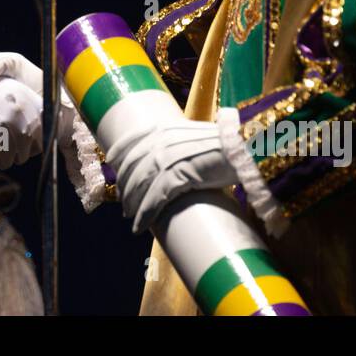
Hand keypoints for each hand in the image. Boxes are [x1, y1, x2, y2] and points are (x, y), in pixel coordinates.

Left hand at [106, 120, 235, 233]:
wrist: (245, 148)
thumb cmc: (228, 144)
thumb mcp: (197, 137)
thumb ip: (181, 144)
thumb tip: (176, 159)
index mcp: (165, 127)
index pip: (132, 138)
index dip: (118, 151)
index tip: (111, 163)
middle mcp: (161, 140)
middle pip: (132, 166)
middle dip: (125, 186)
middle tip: (124, 202)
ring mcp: (167, 158)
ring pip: (140, 185)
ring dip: (132, 204)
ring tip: (130, 217)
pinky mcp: (176, 175)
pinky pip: (154, 200)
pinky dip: (144, 215)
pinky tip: (139, 227)